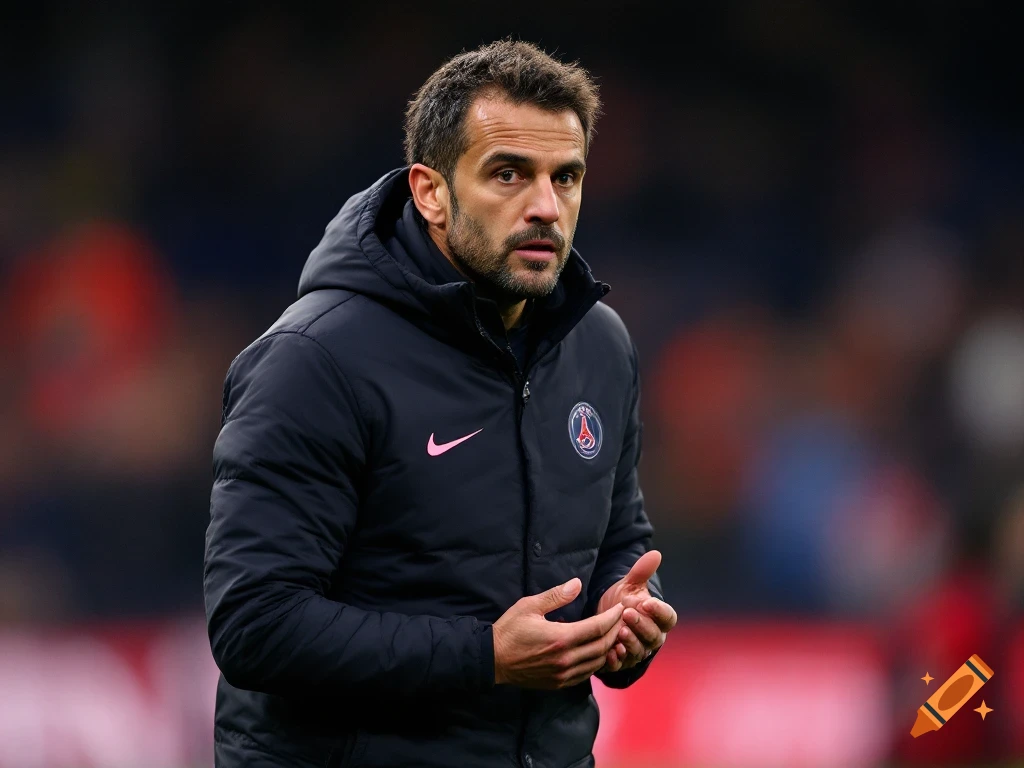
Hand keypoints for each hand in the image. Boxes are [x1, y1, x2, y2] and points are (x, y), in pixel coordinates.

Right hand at [492, 577, 623, 688]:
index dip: (613, 617)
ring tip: (614, 634)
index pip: (598, 628)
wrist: (493, 659)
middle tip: (621, 619)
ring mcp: (563, 674)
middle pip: (603, 646)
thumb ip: (556, 596)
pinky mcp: (559, 683)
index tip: (620, 608)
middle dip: (616, 631)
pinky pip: (586, 674)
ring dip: (609, 648)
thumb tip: (577, 584)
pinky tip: (597, 652)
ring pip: (597, 662)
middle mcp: (565, 659)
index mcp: (560, 638)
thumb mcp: (530, 605)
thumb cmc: (510, 630)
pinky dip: (596, 662)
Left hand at [596, 550, 676, 672]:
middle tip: (628, 613)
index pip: (668, 618)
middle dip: (641, 625)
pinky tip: (610, 651)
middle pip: (654, 636)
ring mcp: (638, 651)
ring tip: (619, 631)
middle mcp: (652, 638)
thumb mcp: (630, 585)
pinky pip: (622, 665)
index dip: (659, 611)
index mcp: (659, 619)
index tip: (647, 602)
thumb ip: (642, 572)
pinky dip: (617, 660)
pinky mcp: (622, 662)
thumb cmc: (623, 601)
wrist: (605, 618)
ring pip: (639, 651)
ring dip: (630, 642)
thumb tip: (655, 553)